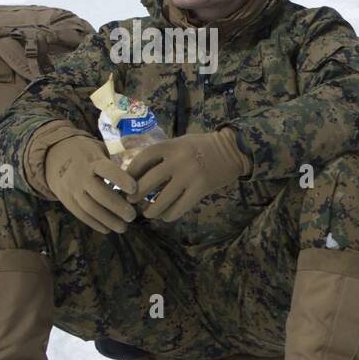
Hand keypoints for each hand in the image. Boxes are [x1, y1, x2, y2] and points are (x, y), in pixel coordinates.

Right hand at [43, 136, 138, 233]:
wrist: (52, 155)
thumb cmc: (86, 153)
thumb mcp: (99, 149)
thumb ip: (115, 162)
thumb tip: (139, 176)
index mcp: (92, 161)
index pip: (107, 170)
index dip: (121, 179)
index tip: (135, 189)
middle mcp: (81, 176)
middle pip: (99, 194)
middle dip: (117, 206)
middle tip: (132, 216)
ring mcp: (72, 189)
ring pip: (89, 207)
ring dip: (107, 220)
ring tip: (123, 227)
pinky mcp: (66, 200)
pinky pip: (80, 214)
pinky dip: (94, 223)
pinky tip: (108, 229)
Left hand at [126, 128, 249, 222]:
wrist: (232, 150)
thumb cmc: (203, 146)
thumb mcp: (180, 142)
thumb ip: (163, 153)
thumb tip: (139, 170)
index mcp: (170, 146)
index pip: (141, 160)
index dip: (130, 173)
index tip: (126, 182)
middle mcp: (177, 161)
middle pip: (147, 182)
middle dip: (135, 194)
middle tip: (131, 201)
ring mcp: (189, 176)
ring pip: (162, 199)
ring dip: (152, 210)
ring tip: (148, 213)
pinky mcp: (201, 189)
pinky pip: (180, 207)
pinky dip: (170, 215)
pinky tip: (166, 216)